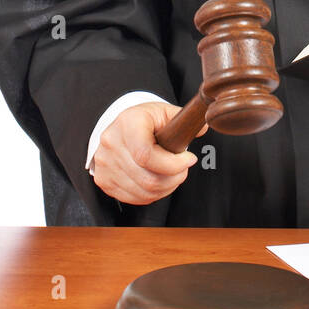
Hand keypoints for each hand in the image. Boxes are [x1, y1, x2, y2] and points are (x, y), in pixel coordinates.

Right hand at [92, 102, 207, 204]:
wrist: (120, 125)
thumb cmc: (145, 120)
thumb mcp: (164, 112)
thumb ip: (184, 118)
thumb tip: (204, 127)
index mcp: (128, 123)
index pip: (146, 155)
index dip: (173, 164)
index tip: (189, 159)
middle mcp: (111, 143)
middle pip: (148, 178)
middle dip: (175, 177)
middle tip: (184, 168)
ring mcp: (104, 164)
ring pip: (143, 191)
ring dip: (166, 187)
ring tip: (173, 175)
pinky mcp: (104, 179)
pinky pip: (134, 197)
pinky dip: (152, 194)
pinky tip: (159, 181)